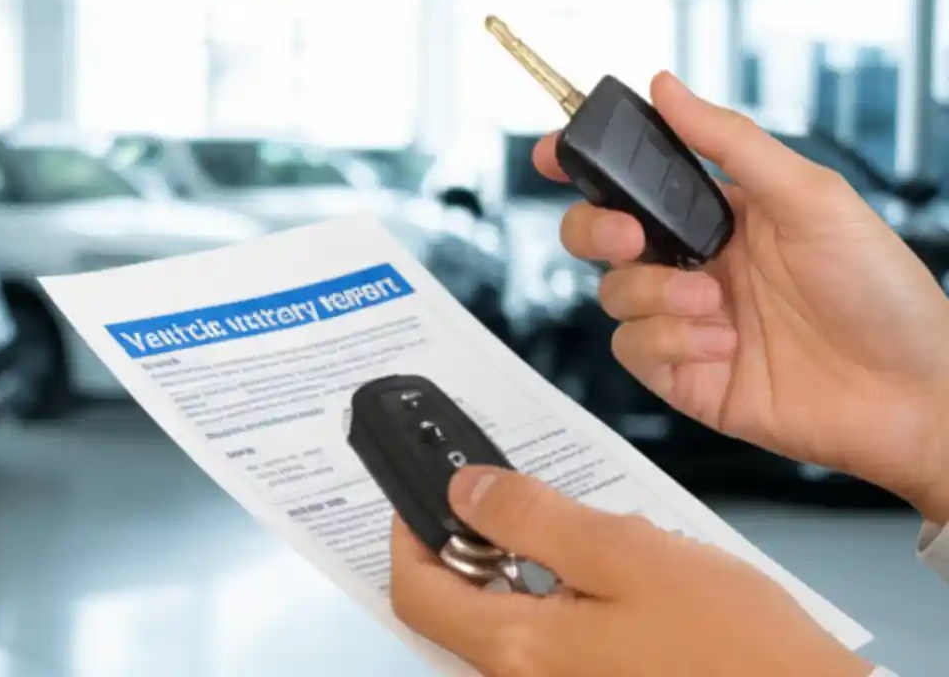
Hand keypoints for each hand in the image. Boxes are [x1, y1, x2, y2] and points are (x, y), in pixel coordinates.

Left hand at [390, 467, 871, 676]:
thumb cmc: (733, 644)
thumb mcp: (624, 552)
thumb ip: (532, 518)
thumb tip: (463, 491)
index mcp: (517, 650)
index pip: (416, 592)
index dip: (408, 535)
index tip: (422, 495)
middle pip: (455, 610)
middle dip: (470, 546)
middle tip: (505, 499)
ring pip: (504, 622)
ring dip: (518, 571)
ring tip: (576, 530)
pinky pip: (547, 642)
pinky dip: (555, 598)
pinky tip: (607, 573)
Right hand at [541, 71, 948, 522]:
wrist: (908, 394)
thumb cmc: (881, 293)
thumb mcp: (811, 197)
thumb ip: (731, 143)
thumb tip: (670, 88)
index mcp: (721, 215)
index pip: (635, 182)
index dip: (586, 166)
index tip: (554, 153)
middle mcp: (696, 265)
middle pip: (598, 235)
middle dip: (596, 229)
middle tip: (632, 236)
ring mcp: (686, 322)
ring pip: (612, 295)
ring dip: (655, 296)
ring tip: (715, 306)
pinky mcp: (683, 375)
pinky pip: (634, 351)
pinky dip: (671, 344)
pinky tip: (723, 346)